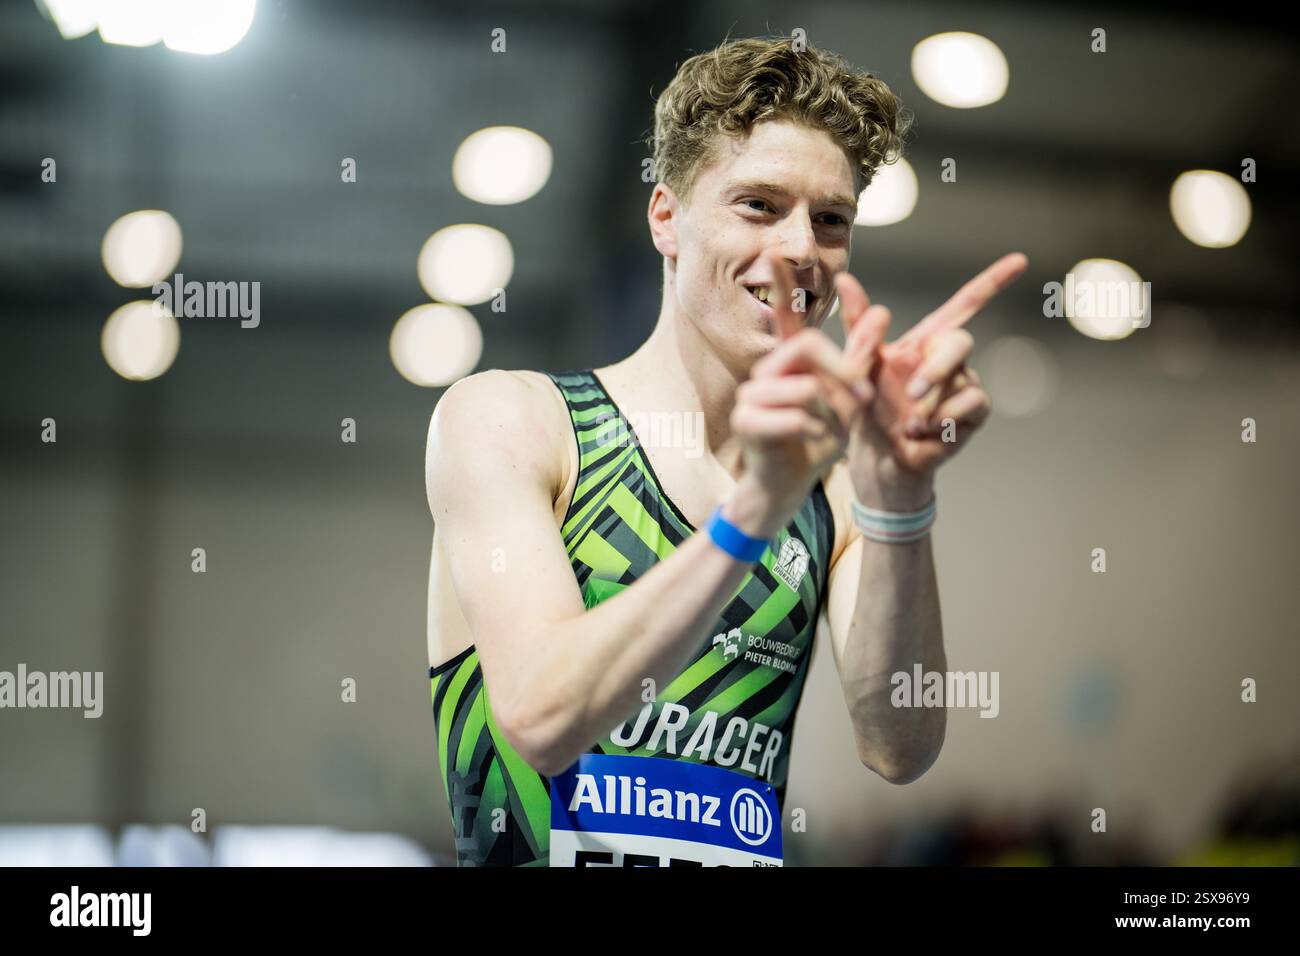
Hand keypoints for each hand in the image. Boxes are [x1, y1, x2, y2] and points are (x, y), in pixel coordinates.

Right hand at [732, 253, 877, 519]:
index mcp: (790, 361)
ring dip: (829, 409)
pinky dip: (811, 430)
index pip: (785, 316)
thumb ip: (862, 358)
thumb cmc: (816, 441)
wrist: (789, 487)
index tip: (779, 256)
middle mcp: (766, 370)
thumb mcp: (849, 399)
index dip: (782, 287)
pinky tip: (810, 440)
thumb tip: (881, 311)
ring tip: (831, 428)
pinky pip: (790, 415)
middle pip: (806, 345)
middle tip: (863, 396)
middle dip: (841, 369)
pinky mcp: (746, 421)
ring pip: (802, 385)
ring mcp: (751, 394)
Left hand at [835, 253, 1028, 505]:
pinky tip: (921, 433)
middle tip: (912, 391)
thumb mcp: (855, 367)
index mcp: (925, 341)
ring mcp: (965, 385)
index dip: (992, 282)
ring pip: (960, 379)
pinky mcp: (973, 414)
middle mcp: (949, 359)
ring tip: (907, 424)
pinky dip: (941, 419)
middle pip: (961, 341)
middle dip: (937, 366)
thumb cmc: (866, 410)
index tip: (1020, 260)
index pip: (964, 305)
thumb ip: (857, 325)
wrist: (877, 460)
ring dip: (929, 404)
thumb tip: (845, 279)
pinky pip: (970, 405)